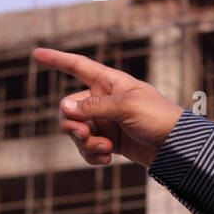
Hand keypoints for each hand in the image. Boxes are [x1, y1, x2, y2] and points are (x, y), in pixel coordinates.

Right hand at [32, 47, 185, 168]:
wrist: (177, 146)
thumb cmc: (158, 117)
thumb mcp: (127, 107)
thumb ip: (94, 106)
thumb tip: (66, 107)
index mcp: (109, 83)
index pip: (78, 66)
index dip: (57, 59)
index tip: (36, 53)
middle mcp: (103, 100)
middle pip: (68, 109)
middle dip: (71, 124)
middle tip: (84, 134)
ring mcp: (105, 121)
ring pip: (75, 132)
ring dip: (85, 143)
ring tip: (105, 149)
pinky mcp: (109, 141)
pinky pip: (87, 148)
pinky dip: (92, 155)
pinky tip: (106, 160)